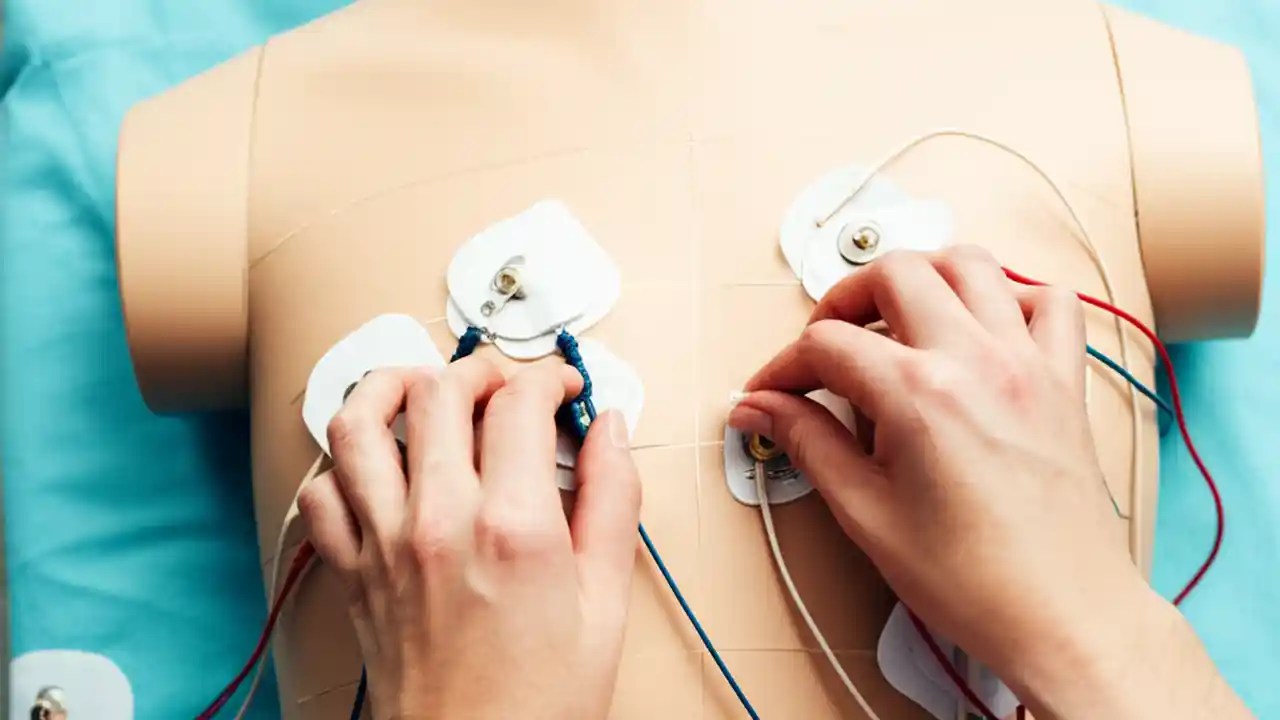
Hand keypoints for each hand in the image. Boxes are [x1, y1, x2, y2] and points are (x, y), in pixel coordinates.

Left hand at [299, 357, 641, 719]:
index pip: (518, 402)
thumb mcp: (606, 602)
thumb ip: (613, 500)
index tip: (562, 390)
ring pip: (357, 422)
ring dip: (389, 384)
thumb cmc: (542, 701)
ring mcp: (385, 543)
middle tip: (505, 385)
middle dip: (477, 367)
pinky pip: (320, 493)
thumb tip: (611, 430)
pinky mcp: (352, 571)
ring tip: (420, 385)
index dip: (548, 378)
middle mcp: (439, 521)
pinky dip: (341, 464)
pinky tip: (379, 464)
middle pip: (438, 390)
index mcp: (513, 527)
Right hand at [728, 247, 1241, 717]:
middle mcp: (977, 360)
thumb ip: (810, 444)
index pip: (827, 345)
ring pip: (970, 263)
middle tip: (826, 346)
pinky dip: (1009, 295)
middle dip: (844, 299)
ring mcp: (1027, 363)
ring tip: (893, 319)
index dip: (784, 368)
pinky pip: (1049, 300)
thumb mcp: (867, 514)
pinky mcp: (1063, 380)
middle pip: (894, 272)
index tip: (772, 394)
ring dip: (920, 277)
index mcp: (920, 394)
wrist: (1064, 617)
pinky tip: (979, 329)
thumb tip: (765, 410)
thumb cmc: (977, 582)